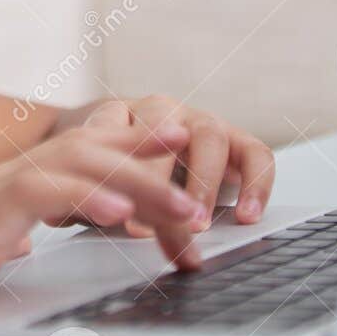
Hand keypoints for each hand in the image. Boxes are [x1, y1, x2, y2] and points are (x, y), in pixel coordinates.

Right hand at [0, 108, 202, 308]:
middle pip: (94, 153)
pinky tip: (115, 212)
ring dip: (139, 185)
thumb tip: (23, 240)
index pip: (82, 157)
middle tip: (203, 172)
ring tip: (186, 207)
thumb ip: (0, 233)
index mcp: (11, 186)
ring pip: (80, 169)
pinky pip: (40, 197)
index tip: (179, 150)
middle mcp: (9, 178)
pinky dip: (83, 199)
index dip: (132, 151)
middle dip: (152, 160)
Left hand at [51, 97, 274, 233]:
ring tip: (199, 223)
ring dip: (204, 181)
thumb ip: (91, 197)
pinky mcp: (240, 139)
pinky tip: (247, 217)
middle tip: (152, 225)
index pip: (113, 132)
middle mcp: (163, 111)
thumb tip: (79, 219)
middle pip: (162, 132)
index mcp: (121, 114)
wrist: (157, 151)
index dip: (112, 173)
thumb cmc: (120, 175)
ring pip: (209, 137)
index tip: (113, 216)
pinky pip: (257, 155)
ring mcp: (202, 122)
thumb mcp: (101, 183)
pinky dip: (256, 185)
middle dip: (157, 180)